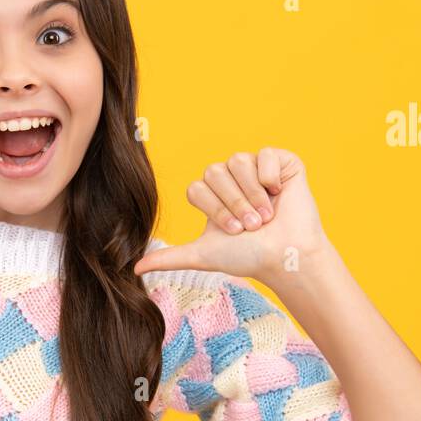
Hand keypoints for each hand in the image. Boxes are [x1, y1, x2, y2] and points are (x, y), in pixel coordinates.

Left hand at [133, 147, 328, 282]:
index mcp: (211, 195)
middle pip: (214, 172)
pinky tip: (279, 193)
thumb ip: (170, 257)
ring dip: (252, 194)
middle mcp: (231, 178)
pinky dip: (270, 176)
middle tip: (251, 225)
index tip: (233, 231)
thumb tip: (134, 268)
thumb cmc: (248, 256)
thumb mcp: (203, 254)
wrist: (286, 254)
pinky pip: (265, 153)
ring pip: (237, 161)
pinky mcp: (280, 162)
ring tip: (267, 215)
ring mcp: (255, 168)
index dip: (214, 209)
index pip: (196, 187)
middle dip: (233, 203)